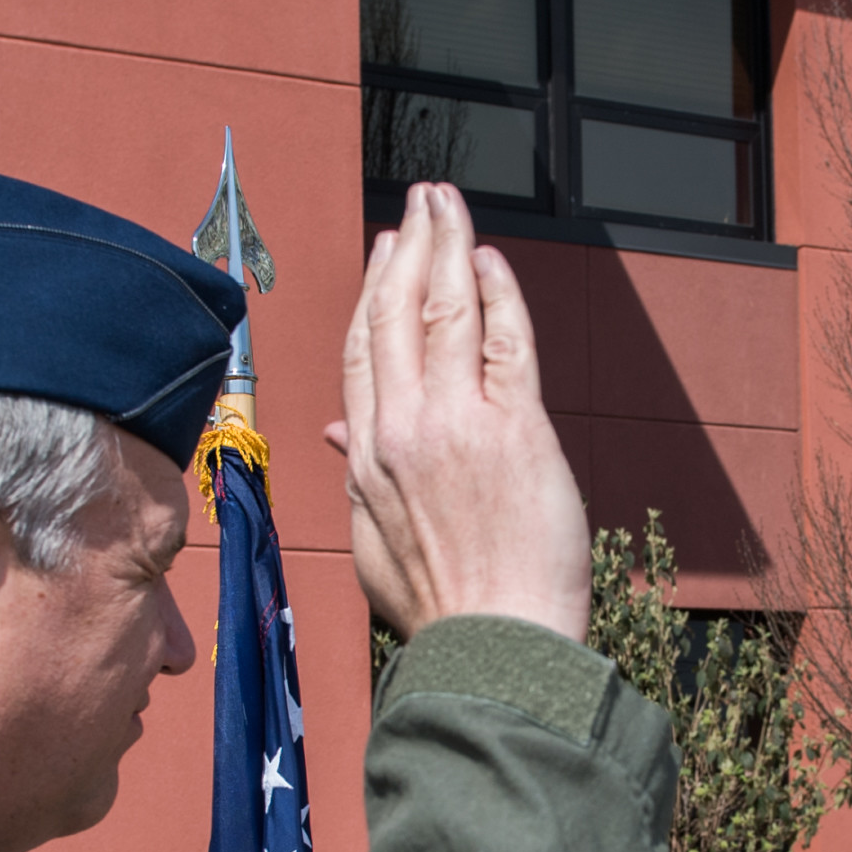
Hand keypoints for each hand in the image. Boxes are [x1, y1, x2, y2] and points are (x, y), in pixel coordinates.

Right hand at [325, 183, 588, 642]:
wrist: (494, 648)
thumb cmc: (444, 608)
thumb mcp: (377, 544)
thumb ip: (358, 479)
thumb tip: (336, 434)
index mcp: (367, 457)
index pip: (364, 352)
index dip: (374, 294)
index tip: (385, 254)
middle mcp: (402, 431)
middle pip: (397, 314)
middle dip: (408, 248)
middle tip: (420, 203)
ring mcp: (457, 425)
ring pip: (447, 311)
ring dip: (447, 247)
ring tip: (449, 206)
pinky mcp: (515, 430)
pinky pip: (505, 341)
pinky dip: (498, 293)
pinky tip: (491, 261)